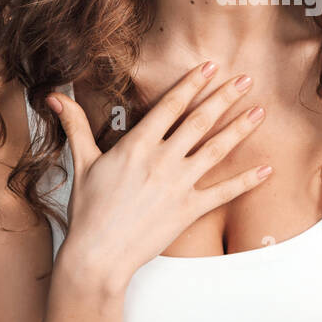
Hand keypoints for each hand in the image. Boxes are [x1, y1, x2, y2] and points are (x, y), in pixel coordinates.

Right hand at [47, 62, 270, 287]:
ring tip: (260, 111)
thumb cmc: (88, 209)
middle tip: (246, 79)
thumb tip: (54, 96)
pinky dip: (246, 181)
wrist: (99, 255)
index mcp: (137, 145)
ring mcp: (178, 185)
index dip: (192, 83)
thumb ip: (75, 126)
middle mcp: (162, 160)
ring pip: (216, 150)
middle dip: (224, 97)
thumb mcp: (83, 162)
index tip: (211, 66)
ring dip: (240, 129)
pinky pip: (223, 192)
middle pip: (200, 121)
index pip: (170, 106)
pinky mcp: (188, 210)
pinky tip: (267, 169)